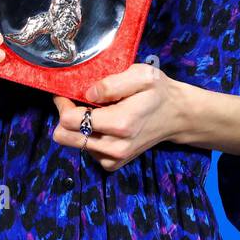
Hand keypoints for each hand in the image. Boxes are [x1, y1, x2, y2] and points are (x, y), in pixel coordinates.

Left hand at [50, 63, 185, 171]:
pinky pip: (86, 150)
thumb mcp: (142, 75)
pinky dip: (89, 136)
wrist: (177, 117)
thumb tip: (87, 94)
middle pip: (64, 137)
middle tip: (76, 101)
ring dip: (77, 127)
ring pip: (72, 143)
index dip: (63, 104)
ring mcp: (113, 158)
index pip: (69, 120)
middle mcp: (114, 147)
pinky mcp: (112, 164)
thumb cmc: (159, 92)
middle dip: (65, 117)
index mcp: (120, 124)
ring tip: (95, 111)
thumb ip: (112, 83)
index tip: (67, 92)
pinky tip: (104, 124)